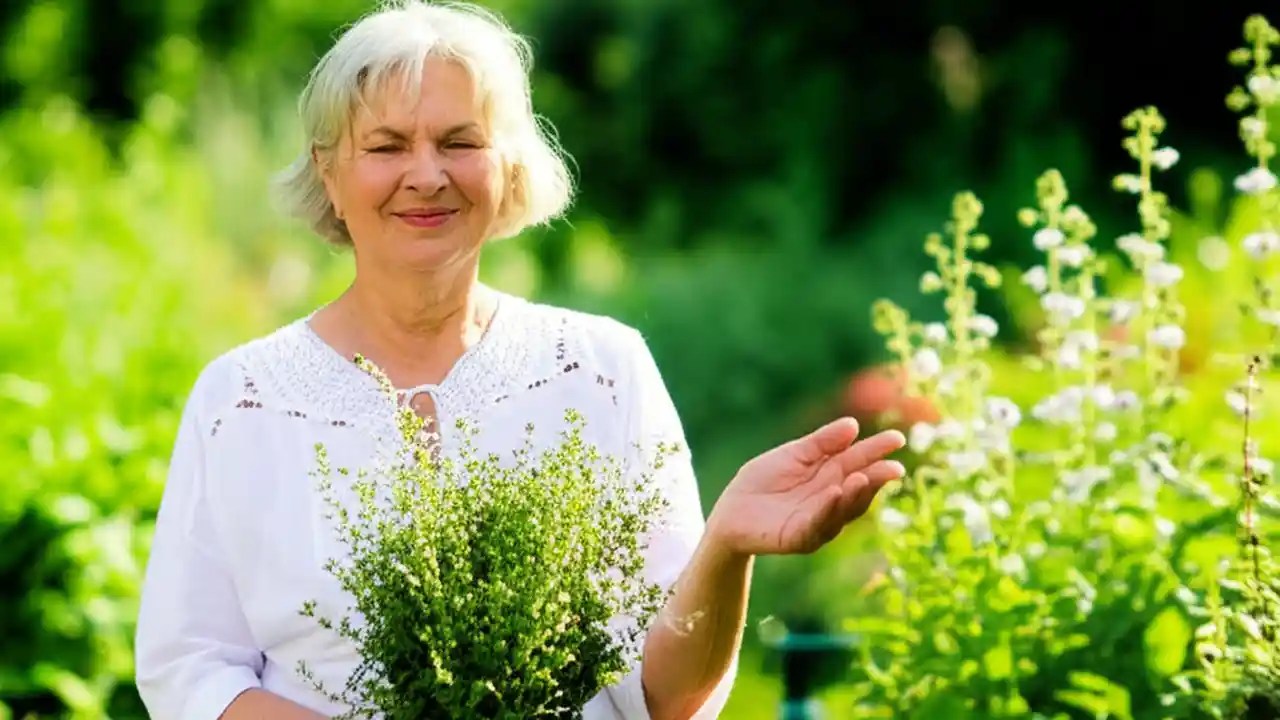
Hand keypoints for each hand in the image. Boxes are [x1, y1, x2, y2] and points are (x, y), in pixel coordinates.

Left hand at [706, 417, 905, 556]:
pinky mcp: (799, 537)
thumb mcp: (794, 454)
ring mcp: (818, 520)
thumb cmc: (763, 481)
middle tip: (894, 467)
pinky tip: (835, 492)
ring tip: (863, 476)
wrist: (731, 511)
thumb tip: (853, 425)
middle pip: (859, 489)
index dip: (877, 451)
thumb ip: (821, 442)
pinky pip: (816, 524)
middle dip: (876, 478)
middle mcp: (831, 500)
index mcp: (831, 476)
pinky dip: (827, 509)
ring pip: (843, 510)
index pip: (859, 462)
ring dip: (856, 494)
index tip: (897, 438)